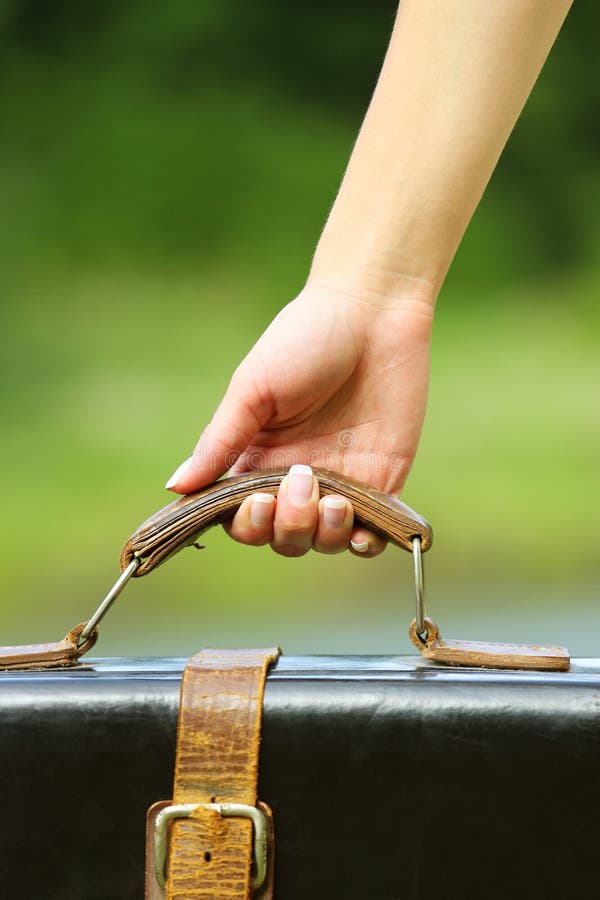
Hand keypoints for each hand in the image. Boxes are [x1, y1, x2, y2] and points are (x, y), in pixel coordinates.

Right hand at [165, 282, 432, 556]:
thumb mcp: (253, 388)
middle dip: (286, 525)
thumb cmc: (305, 339)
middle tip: (299, 480)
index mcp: (258, 457)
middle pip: (280, 536)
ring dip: (322, 534)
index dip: (246, 522)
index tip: (256, 502)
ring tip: (333, 500)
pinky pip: (370, 534)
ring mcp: (341, 482)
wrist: (374, 311)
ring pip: (322, 541)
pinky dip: (363, 545)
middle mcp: (296, 477)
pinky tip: (360, 531)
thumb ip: (220, 441)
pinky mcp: (382, 482)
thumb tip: (175, 486)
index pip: (240, 515)